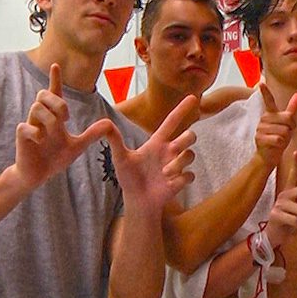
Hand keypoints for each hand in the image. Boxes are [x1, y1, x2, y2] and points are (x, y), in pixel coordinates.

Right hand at [11, 63, 117, 192]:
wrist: (39, 174)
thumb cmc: (55, 157)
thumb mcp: (77, 146)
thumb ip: (91, 134)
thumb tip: (109, 123)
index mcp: (54, 117)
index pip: (54, 92)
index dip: (55, 79)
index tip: (56, 65)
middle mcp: (41, 117)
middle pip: (43, 94)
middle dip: (58, 102)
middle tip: (66, 118)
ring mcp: (30, 126)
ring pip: (35, 107)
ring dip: (49, 119)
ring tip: (53, 133)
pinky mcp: (22, 137)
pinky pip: (25, 127)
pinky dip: (36, 132)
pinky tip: (41, 141)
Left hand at [108, 95, 199, 211]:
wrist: (136, 200)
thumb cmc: (129, 178)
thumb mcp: (120, 157)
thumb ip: (115, 140)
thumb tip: (103, 122)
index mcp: (158, 143)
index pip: (172, 122)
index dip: (181, 109)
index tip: (193, 97)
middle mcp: (169, 152)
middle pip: (189, 136)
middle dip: (187, 138)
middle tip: (173, 148)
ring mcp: (176, 166)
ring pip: (190, 155)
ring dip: (179, 163)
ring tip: (164, 173)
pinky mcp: (180, 181)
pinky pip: (190, 175)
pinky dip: (181, 178)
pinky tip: (170, 183)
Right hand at [255, 84, 296, 168]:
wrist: (268, 156)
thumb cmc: (278, 137)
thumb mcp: (287, 123)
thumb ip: (292, 109)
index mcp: (270, 113)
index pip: (268, 100)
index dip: (265, 92)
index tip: (261, 83)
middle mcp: (264, 118)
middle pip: (288, 118)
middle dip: (291, 128)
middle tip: (285, 134)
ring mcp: (260, 128)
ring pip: (284, 130)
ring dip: (286, 138)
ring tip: (279, 140)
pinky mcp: (260, 138)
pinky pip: (278, 139)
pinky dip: (281, 144)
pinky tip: (275, 146)